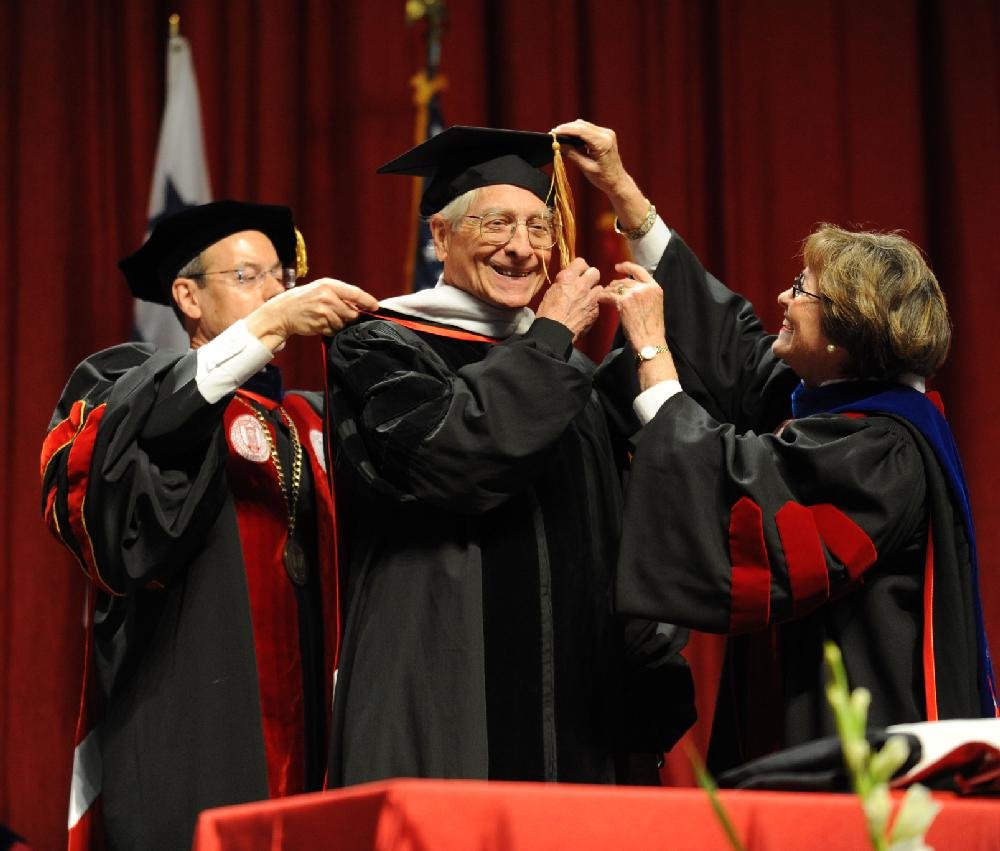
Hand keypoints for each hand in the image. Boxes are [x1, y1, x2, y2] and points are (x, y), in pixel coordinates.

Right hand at [245, 278, 379, 348]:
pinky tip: (321, 324)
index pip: (355, 293)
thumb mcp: (321, 290)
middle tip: (338, 314)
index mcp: (329, 285)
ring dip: (339, 324)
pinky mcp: (320, 324)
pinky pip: (335, 330)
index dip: (367, 301)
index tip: (375, 307)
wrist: (283, 311)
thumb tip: (361, 306)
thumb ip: (340, 295)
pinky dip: (331, 330)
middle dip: (350, 316)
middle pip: (352, 312)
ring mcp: (323, 311)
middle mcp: (327, 296)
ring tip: (325, 318)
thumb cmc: (305, 300)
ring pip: (344, 323)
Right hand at [536, 257, 602, 339]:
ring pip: (599, 288)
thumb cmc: (548, 312)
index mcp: (568, 278)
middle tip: (584, 283)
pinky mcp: (595, 310)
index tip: (577, 273)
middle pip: (595, 272)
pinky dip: (592, 305)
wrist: (554, 332)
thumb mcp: (551, 291)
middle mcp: (582, 285)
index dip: (580, 267)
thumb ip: (563, 282)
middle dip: (590, 276)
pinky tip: (584, 310)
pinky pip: (597, 303)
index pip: (581, 262)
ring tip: (585, 298)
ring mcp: (591, 298)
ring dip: (593, 291)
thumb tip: (569, 278)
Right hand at [550, 119, 648, 228]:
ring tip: (560, 135)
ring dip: (572, 129)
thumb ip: (572, 153)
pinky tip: (570, 137)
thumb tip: (559, 144)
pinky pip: (589, 129)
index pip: (581, 131)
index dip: (565, 130)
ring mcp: (607, 133)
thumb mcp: (585, 167)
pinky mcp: (606, 134)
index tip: (553, 132)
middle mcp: (606, 134)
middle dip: (567, 128)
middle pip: (582, 125)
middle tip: (553, 134)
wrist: (617, 181)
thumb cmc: (603, 178)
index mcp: (603, 143)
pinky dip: (579, 131)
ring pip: (585, 125)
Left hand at [601, 261, 665, 349]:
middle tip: (608, 288)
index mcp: (655, 287)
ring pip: (616, 287)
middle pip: (625, 280)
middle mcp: (645, 288)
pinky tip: (600, 300)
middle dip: (615, 284)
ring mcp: (635, 294)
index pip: (640, 270)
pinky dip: (603, 297)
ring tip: (604, 295)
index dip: (627, 266)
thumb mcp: (653, 305)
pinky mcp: (624, 302)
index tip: (618, 267)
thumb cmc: (651, 328)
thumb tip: (630, 290)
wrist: (650, 340)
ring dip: (608, 290)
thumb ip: (645, 294)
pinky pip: (609, 295)